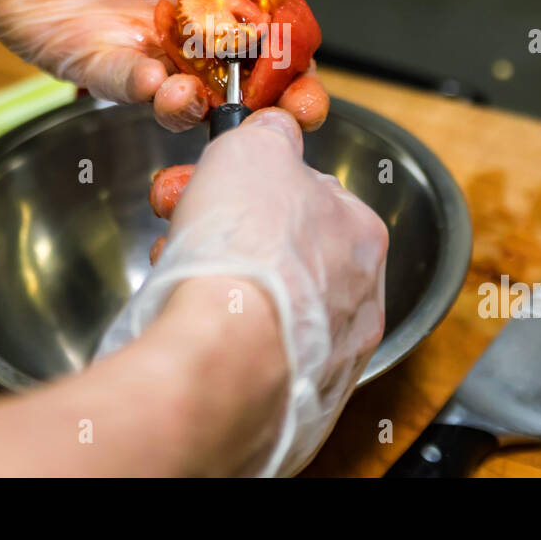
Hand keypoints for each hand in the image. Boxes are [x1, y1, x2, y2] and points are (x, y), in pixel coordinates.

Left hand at [0, 0, 327, 131]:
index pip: (264, 22)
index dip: (290, 51)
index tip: (302, 68)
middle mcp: (181, 17)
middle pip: (237, 71)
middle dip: (266, 97)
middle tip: (285, 110)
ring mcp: (137, 43)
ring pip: (184, 89)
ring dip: (201, 102)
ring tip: (200, 95)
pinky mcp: (88, 59)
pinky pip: (123, 86)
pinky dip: (143, 93)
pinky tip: (155, 86)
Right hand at [97, 108, 388, 475]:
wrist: (224, 359)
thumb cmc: (245, 252)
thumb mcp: (254, 150)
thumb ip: (269, 136)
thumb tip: (274, 130)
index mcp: (360, 234)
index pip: (311, 197)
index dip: (254, 189)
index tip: (217, 189)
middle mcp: (359, 301)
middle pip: (287, 257)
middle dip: (234, 243)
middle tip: (186, 236)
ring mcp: (331, 360)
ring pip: (269, 312)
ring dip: (224, 293)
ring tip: (179, 286)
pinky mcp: (295, 409)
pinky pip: (256, 364)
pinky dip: (224, 348)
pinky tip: (197, 337)